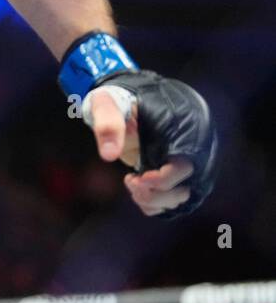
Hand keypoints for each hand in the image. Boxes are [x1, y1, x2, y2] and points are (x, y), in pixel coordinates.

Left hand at [84, 70, 218, 218]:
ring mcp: (189, 161)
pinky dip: (157, 203)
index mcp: (185, 127)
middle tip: (130, 181)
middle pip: (189, 187)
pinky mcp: (179, 172)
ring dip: (155, 200)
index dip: (163, 180)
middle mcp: (195, 147)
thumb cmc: (120, 99)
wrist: (128, 98)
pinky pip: (176, 198)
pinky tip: (137, 189)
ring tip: (131, 182)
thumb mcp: (107, 104)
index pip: (186, 165)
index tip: (135, 178)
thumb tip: (109, 156)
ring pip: (184, 196)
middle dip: (156, 193)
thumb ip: (107, 125)